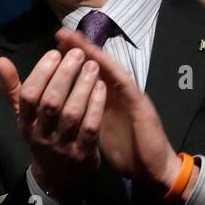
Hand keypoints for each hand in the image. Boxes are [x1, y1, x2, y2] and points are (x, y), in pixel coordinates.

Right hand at [0, 47, 106, 201]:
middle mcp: (41, 134)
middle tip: (78, 54)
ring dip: (82, 87)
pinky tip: (101, 87)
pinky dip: (96, 106)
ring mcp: (63, 145)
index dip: (41, 73)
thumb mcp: (23, 116)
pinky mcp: (83, 154)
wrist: (57, 177)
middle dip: (64, 75)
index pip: (29, 96)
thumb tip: (0, 61)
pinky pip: (90, 127)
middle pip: (51, 102)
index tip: (55, 53)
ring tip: (92, 66)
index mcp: (25, 123)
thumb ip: (13, 88)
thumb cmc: (41, 136)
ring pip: (72, 113)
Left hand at [54, 29, 186, 191]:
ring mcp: (130, 96)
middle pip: (97, 66)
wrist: (152, 170)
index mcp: (106, 100)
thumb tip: (62, 108)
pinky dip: (110, 71)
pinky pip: (123, 84)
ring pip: (109, 68)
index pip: (87, 75)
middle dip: (78, 50)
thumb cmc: (126, 151)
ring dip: (93, 52)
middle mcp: (117, 94)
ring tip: (75, 38)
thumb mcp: (98, 130)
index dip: (70, 62)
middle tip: (60, 34)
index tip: (52, 48)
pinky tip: (97, 59)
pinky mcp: (140, 105)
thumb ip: (84, 114)